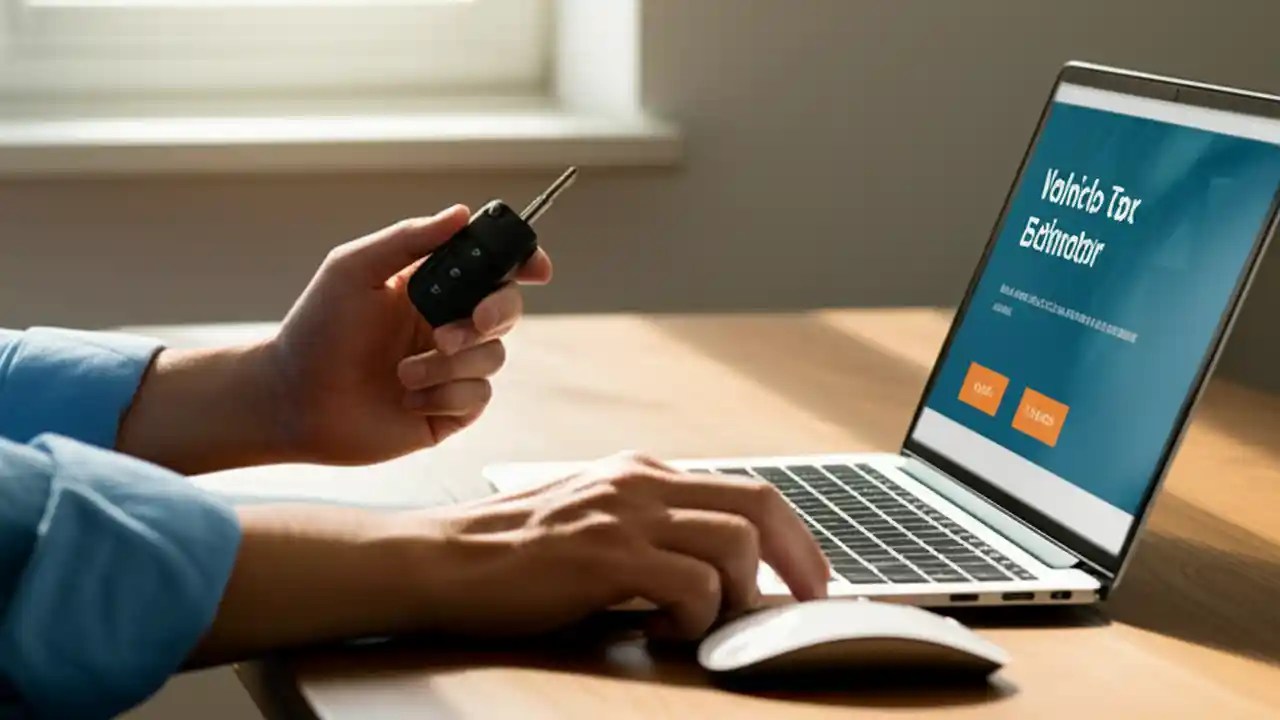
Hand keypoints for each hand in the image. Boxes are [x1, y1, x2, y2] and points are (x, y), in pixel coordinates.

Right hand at [193, 452, 828, 664]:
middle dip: (800, 556)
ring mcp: (624, 515)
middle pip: (759, 502)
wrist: (444, 559)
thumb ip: (650, 528)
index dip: (793, 533)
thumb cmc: (515, 552)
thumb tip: (716, 567)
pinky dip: (697, 616)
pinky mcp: (605, 556)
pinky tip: (664, 628)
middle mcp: (641, 482)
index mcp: (642, 472)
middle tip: (809, 600)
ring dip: (740, 593)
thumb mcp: (593, 519)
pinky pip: (691, 585)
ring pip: (735, 543)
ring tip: (711, 621)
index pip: (745, 487)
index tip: (809, 573)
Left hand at [268, 206, 552, 464]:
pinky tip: (407, 397)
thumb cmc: (315, 329)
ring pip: (492, 357)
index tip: (537, 269)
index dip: (522, 263)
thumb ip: (409, 239)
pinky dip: (446, 395)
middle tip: (459, 328)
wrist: (292, 399)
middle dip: (494, 314)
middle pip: (505, 310)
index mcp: (429, 287)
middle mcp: (445, 325)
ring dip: (451, 364)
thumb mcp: (354, 268)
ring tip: (403, 373)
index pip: (490, 268)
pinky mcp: (447, 411)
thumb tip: (462, 213)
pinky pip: (477, 397)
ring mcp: (449, 370)